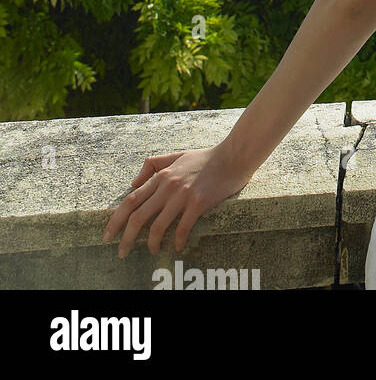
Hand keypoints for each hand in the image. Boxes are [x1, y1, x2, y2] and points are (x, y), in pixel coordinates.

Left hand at [102, 145, 252, 258]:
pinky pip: (182, 228)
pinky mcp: (199, 203)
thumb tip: (133, 183)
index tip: (108, 235)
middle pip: (138, 217)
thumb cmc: (207, 157)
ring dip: (151, 244)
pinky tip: (177, 247)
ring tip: (152, 252)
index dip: (115, 220)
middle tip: (121, 252)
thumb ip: (154, 164)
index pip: (131, 200)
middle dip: (126, 238)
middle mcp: (168, 186)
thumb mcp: (177, 155)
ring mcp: (183, 195)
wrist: (235, 155)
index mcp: (162, 176)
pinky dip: (177, 241)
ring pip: (157, 226)